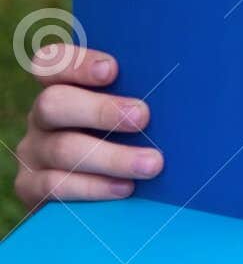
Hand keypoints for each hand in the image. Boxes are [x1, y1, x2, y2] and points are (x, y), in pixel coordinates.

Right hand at [14, 45, 161, 208]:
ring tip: (152, 164)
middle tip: (143, 117)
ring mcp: (34, 152)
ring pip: (63, 149)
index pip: (52, 63)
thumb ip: (141, 96)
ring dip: (112, 157)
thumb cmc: (128, 139)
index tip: (112, 69)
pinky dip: (94, 187)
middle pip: (54, 104)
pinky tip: (124, 189)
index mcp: (63, 88)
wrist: (89, 199)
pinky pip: (55, 186)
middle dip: (101, 110)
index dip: (77, 64)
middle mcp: (43, 117)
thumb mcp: (130, 113)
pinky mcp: (31, 187)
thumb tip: (191, 88)